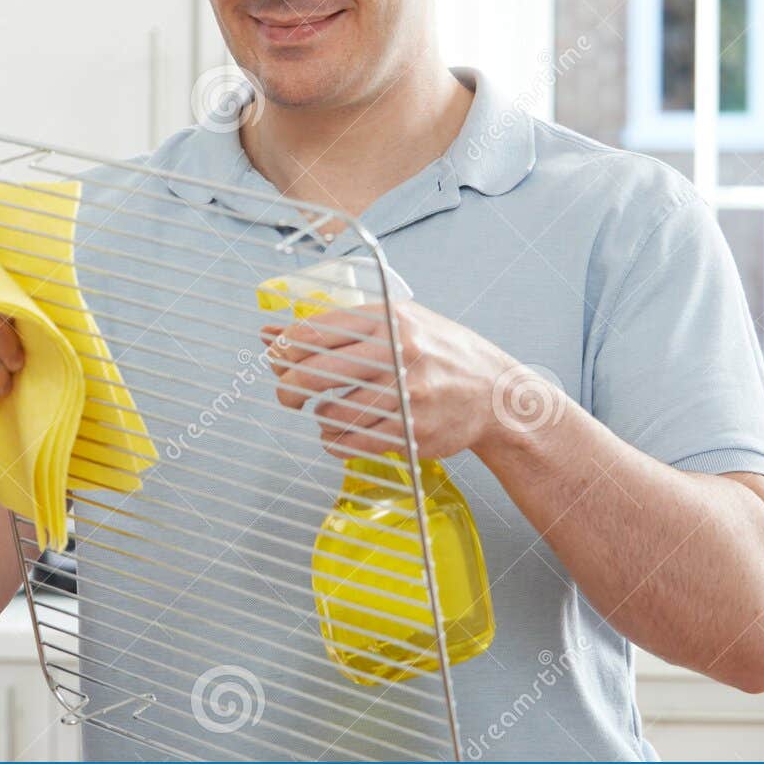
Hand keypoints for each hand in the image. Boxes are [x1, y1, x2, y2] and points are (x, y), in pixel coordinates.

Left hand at [261, 300, 521, 460]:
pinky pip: (354, 442)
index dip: (283, 349)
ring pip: (333, 412)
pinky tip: (338, 434)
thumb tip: (269, 334)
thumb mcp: (394, 323)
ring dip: (319, 418)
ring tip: (326, 414)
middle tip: (287, 396)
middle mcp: (398, 353)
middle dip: (288, 389)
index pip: (314, 332)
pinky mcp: (413, 431)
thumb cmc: (437, 353)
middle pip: (315, 373)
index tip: (276, 360)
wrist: (494, 393)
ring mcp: (408, 395)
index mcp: (388, 320)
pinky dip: (335, 441)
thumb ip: (334, 328)